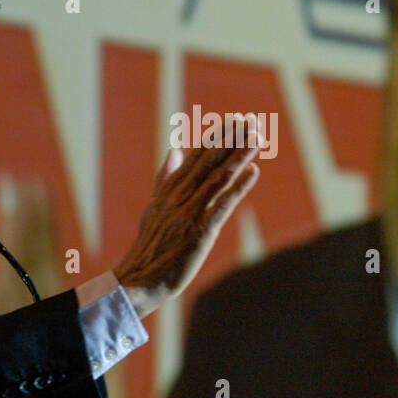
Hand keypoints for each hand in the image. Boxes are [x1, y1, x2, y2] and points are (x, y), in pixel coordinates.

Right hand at [114, 115, 260, 317]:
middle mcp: (180, 196)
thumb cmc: (150, 244)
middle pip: (209, 161)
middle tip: (249, 120)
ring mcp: (190, 212)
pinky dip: (239, 187)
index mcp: (170, 189)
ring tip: (256, 137)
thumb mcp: (154, 205)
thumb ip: (165, 178)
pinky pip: (223, 204)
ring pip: (219, 177)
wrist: (140, 277)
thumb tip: (175, 150)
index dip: (217, 137)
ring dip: (239, 156)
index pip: (196, 156)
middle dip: (230, 139)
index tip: (233, 120)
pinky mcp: (200, 231)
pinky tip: (254, 171)